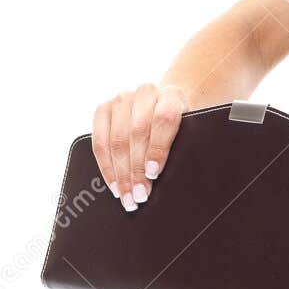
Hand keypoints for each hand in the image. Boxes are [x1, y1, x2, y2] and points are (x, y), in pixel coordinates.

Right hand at [91, 82, 188, 211]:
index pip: (163, 120)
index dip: (157, 149)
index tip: (153, 174)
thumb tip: (161, 178)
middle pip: (137, 133)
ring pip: (116, 140)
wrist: (165, 105)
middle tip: (139, 195)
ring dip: (120, 173)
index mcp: (172, 96)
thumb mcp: (188, 132)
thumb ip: (182, 147)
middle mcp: (145, 93)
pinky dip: (106, 167)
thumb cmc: (179, 126)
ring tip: (127, 195)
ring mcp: (122, 99)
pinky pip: (99, 142)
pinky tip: (114, 184)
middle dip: (137, 170)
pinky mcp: (103, 109)